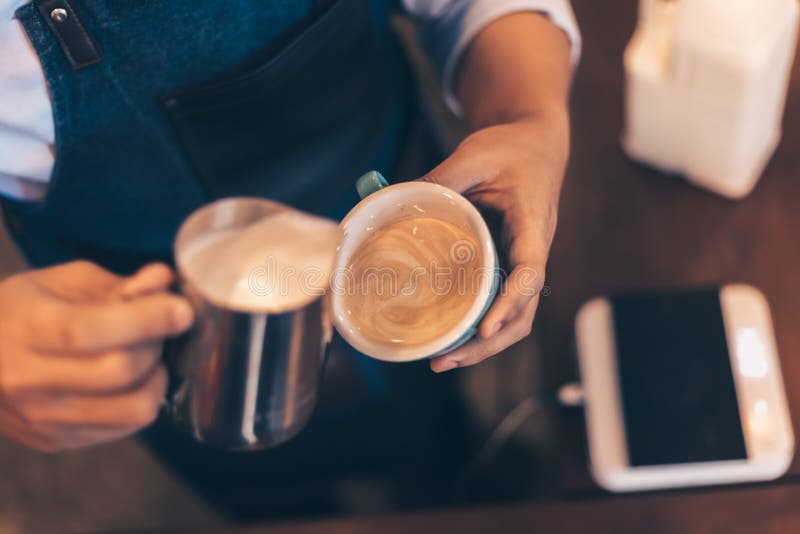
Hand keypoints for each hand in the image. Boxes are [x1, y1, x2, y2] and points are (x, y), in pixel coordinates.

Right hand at [0, 261, 193, 450]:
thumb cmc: (23, 312)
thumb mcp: (63, 282)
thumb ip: (117, 284)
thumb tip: (163, 281)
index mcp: (24, 328)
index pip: (88, 331)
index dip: (145, 319)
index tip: (181, 310)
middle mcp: (28, 380)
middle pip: (119, 372)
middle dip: (156, 345)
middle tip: (159, 328)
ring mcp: (43, 418)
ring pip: (133, 409)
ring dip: (156, 378)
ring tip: (146, 357)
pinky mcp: (59, 441)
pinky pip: (126, 428)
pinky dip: (141, 400)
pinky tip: (131, 380)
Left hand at [420, 112, 568, 371]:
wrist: (535, 142)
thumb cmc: (510, 147)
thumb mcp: (472, 155)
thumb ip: (439, 179)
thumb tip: (393, 205)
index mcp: (533, 223)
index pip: (531, 272)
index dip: (510, 303)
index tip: (485, 327)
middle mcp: (533, 249)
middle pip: (525, 311)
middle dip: (490, 342)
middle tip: (447, 359)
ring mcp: (522, 260)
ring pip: (516, 315)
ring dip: (484, 343)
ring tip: (443, 359)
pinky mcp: (509, 262)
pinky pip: (500, 301)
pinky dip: (479, 323)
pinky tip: (450, 334)